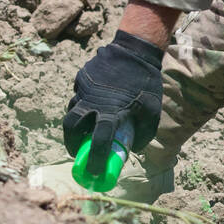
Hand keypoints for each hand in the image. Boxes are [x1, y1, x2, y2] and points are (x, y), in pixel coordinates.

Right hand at [62, 30, 163, 165]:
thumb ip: (144, 134)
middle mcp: (92, 102)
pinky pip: (78, 95)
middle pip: (71, 127)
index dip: (95, 160)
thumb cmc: (147, 82)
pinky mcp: (82, 77)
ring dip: (76, 123)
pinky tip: (93, 104)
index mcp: (111, 112)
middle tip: (77, 152)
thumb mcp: (152, 111)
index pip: (98, 142)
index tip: (93, 173)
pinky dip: (82, 103)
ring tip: (84, 130)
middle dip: (70, 143)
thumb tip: (135, 149)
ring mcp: (84, 88)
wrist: (136, 49)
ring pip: (72, 110)